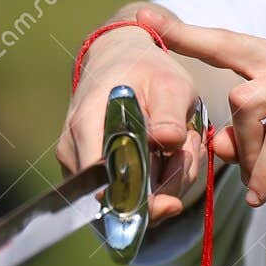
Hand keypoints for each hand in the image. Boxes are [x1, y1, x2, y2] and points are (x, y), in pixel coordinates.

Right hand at [55, 20, 205, 222]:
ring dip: (168, 182)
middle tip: (190, 150)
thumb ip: (170, 114)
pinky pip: (133, 196)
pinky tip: (172, 154)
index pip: (104, 185)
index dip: (139, 204)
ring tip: (183, 144)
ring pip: (131, 203)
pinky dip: (160, 181)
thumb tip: (168, 141)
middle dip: (165, 188)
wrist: (121, 62)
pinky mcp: (97, 176)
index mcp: (87, 127)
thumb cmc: (145, 71)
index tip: (172, 202)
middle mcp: (75, 152)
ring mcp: (82, 166)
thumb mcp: (168, 84)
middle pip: (121, 202)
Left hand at [143, 6, 265, 206]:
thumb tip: (212, 143)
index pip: (226, 41)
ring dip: (240, 148)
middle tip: (169, 87)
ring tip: (253, 183)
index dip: (185, 31)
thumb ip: (252, 143)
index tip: (144, 19)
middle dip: (191, 57)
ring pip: (245, 101)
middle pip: (228, 53)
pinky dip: (264, 170)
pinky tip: (262, 194)